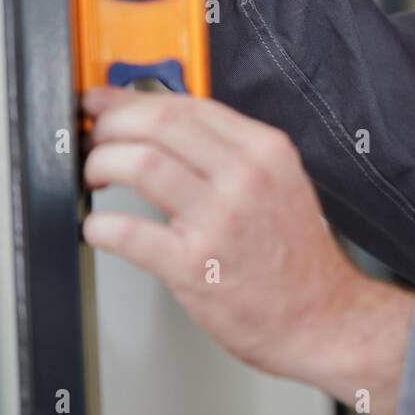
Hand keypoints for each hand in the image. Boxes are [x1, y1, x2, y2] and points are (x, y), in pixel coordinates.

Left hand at [80, 86, 368, 383]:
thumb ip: (231, 153)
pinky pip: (127, 232)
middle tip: (94, 137)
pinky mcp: (195, 265)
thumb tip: (164, 128)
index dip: (132, 98)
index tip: (107, 102)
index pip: (187, 105)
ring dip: (99, 164)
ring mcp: (221, 220)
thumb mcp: (280, 183)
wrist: (321, 316)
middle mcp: (246, 177)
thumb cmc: (296, 257)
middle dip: (110, 124)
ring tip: (94, 177)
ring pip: (139, 165)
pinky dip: (99, 226)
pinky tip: (98, 228)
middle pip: (158, 124)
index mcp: (266, 151)